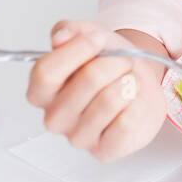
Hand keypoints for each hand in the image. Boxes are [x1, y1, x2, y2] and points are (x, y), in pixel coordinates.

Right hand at [25, 20, 167, 161]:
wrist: (138, 81)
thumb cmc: (110, 63)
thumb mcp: (90, 36)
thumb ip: (70, 31)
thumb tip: (61, 37)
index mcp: (42, 91)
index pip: (45, 72)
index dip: (77, 50)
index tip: (98, 39)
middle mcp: (55, 118)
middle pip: (88, 80)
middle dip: (115, 62)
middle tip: (123, 62)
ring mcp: (79, 137)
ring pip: (110, 100)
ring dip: (129, 82)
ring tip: (129, 81)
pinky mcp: (105, 150)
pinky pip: (126, 123)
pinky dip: (138, 105)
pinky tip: (134, 102)